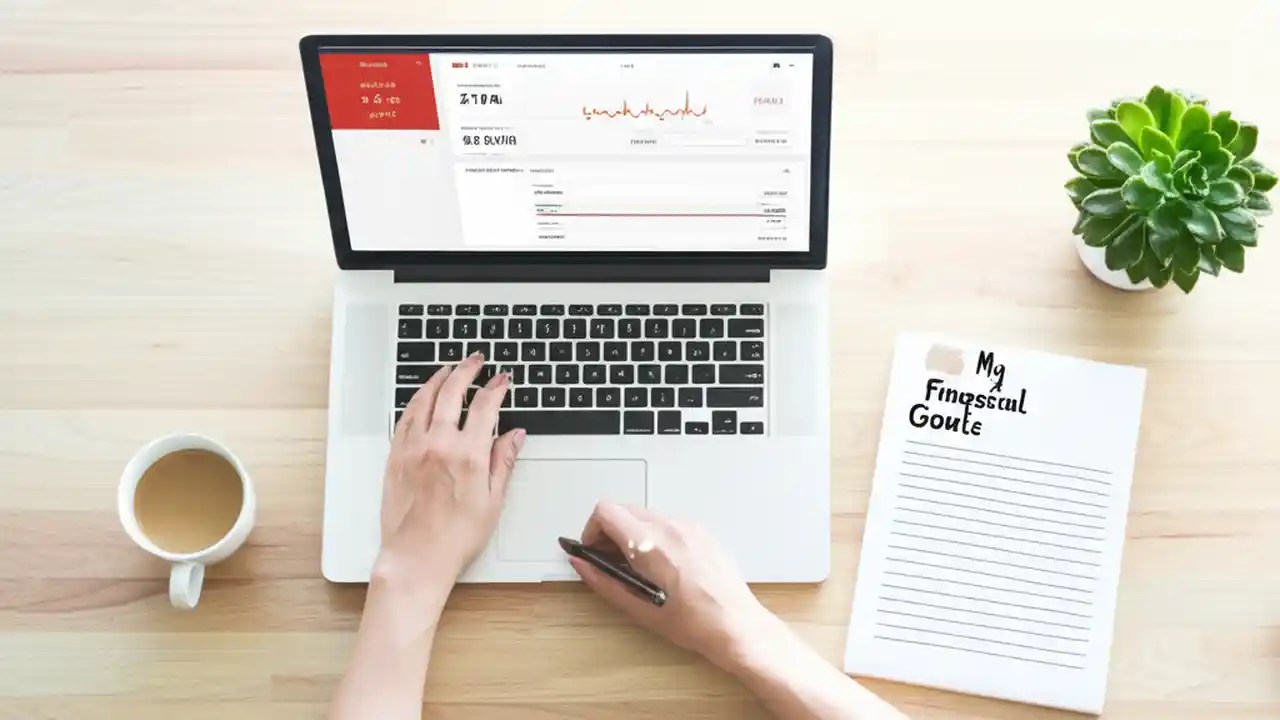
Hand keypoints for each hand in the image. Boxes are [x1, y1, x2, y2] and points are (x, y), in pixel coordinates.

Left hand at [376, 353, 524, 591]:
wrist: (417, 556)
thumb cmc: (455, 537)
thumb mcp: (493, 501)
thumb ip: (503, 462)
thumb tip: (514, 436)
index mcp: (468, 455)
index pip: (485, 406)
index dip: (496, 388)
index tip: (503, 380)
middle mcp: (439, 445)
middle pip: (453, 392)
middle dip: (467, 371)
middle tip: (476, 361)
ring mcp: (414, 448)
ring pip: (425, 399)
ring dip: (439, 379)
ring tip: (449, 369)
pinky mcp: (396, 456)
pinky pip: (405, 418)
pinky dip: (416, 401)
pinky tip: (422, 397)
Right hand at [569, 503, 774, 667]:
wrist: (736, 625)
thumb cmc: (694, 623)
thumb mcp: (639, 609)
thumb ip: (604, 582)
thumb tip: (582, 565)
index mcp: (650, 545)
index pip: (606, 511)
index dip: (592, 529)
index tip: (593, 550)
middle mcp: (670, 527)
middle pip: (625, 510)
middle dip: (610, 532)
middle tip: (611, 562)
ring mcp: (689, 526)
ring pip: (647, 516)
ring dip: (634, 535)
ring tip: (640, 568)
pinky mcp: (702, 531)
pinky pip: (669, 523)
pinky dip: (657, 537)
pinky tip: (664, 566)